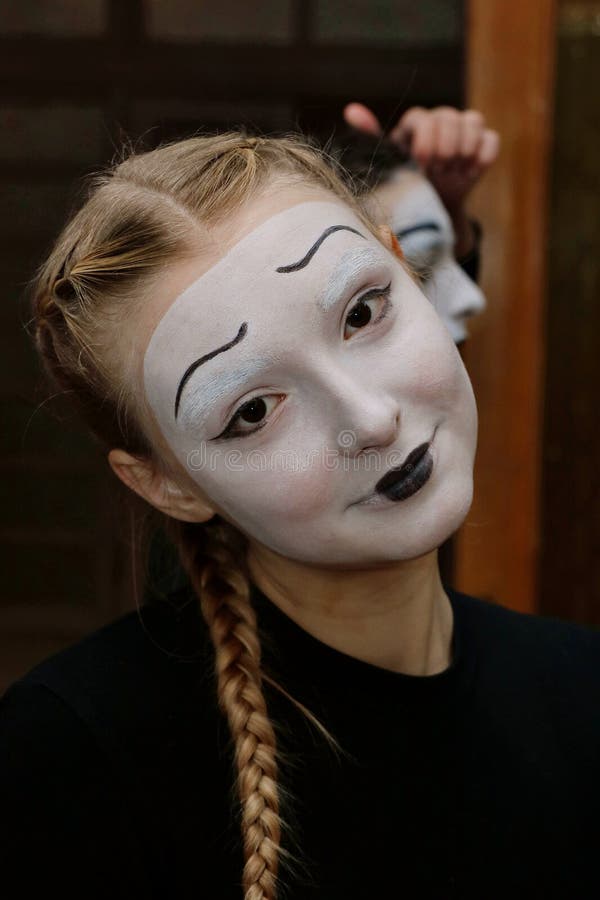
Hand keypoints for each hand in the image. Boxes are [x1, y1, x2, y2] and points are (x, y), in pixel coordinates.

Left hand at [343, 103, 499, 255]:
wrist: (434, 208)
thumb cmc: (407, 183)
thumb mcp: (388, 164)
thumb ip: (371, 137)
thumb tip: (351, 110)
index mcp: (416, 124)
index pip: (422, 117)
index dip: (425, 139)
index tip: (421, 163)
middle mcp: (442, 119)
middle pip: (450, 117)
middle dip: (445, 148)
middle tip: (438, 170)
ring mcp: (465, 129)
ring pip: (474, 120)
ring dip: (463, 151)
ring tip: (452, 172)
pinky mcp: (484, 143)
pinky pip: (491, 140)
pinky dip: (481, 158)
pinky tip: (468, 174)